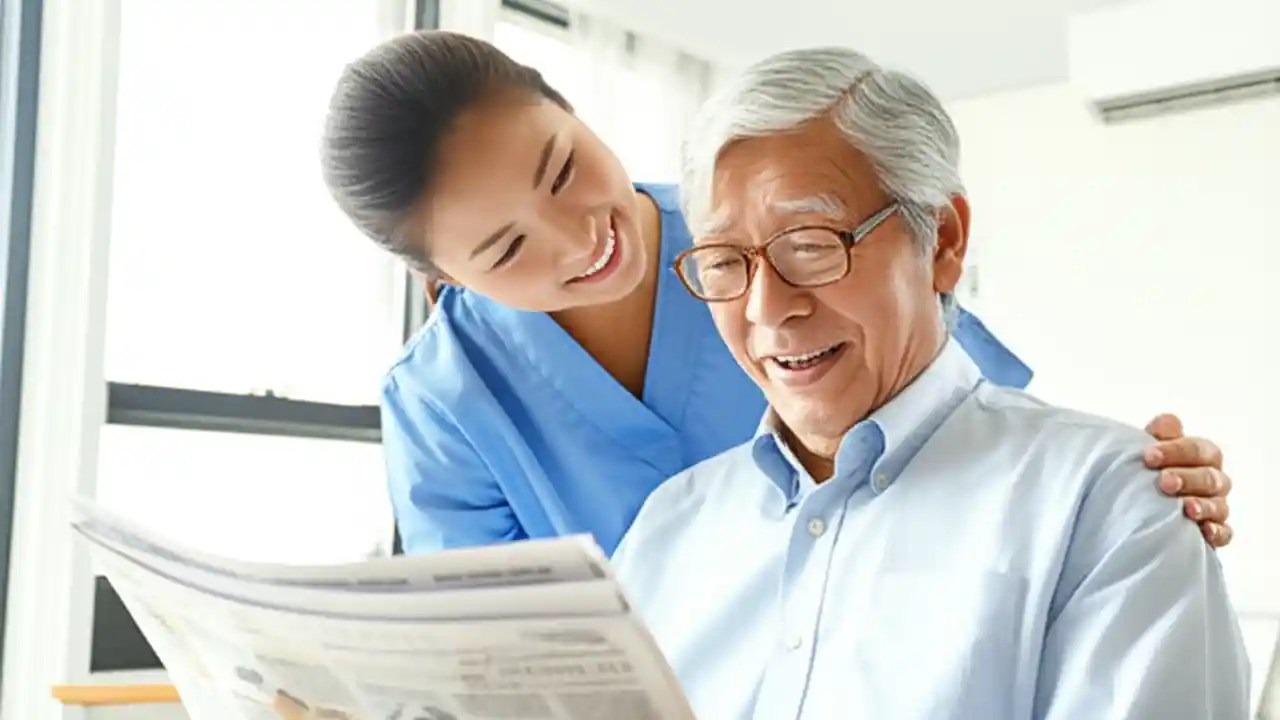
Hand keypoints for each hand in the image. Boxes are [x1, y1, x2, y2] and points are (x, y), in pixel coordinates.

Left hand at [1143, 414, 1231, 547]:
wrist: (1134, 505)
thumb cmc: (1146, 470)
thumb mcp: (1149, 450)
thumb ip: (1160, 433)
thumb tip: (1168, 422)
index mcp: (1202, 457)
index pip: (1199, 450)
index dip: (1176, 451)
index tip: (1149, 456)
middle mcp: (1214, 481)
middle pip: (1210, 478)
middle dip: (1188, 478)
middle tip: (1164, 481)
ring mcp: (1215, 508)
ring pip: (1219, 506)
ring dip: (1203, 506)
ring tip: (1186, 507)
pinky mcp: (1213, 532)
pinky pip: (1224, 533)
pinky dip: (1216, 532)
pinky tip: (1204, 531)